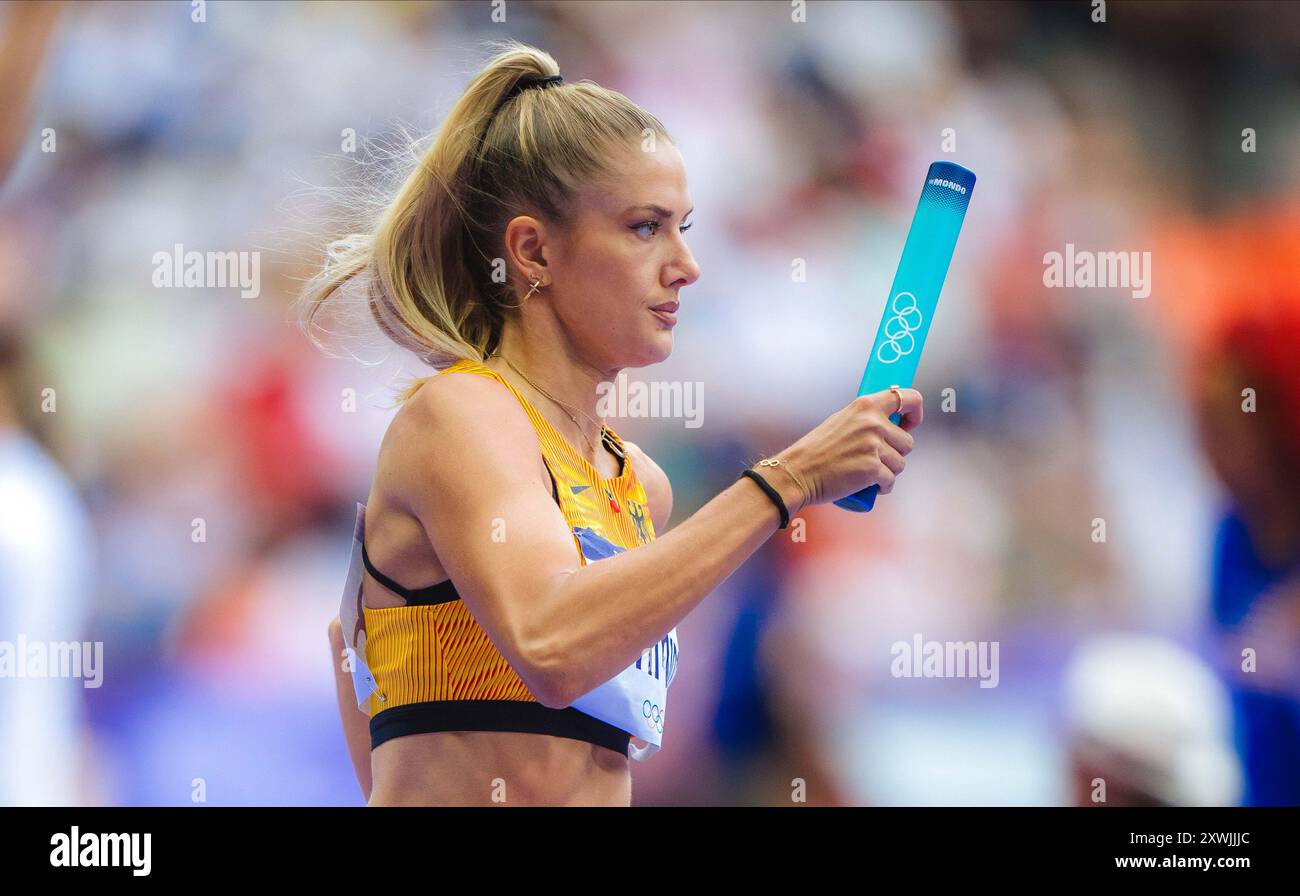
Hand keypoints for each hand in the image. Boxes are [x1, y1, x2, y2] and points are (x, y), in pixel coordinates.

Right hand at [774, 388, 923, 507]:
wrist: (797, 473)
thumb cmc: (816, 450)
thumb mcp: (842, 421)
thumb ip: (865, 418)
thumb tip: (890, 422)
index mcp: (866, 405)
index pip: (908, 398)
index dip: (915, 412)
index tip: (910, 423)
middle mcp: (872, 423)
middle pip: (907, 442)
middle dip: (894, 454)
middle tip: (874, 459)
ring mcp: (873, 446)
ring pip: (900, 464)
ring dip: (888, 472)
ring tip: (867, 473)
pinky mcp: (872, 469)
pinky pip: (890, 481)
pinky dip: (882, 487)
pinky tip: (869, 486)